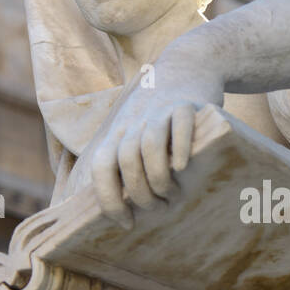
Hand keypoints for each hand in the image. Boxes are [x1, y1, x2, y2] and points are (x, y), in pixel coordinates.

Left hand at [89, 74, 224, 228]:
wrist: (187, 66)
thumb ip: (126, 164)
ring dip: (159, 177)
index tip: (126, 224)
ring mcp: (159, 111)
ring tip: (172, 193)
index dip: (108, 200)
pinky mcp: (186, 104)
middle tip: (158, 208)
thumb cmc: (160, 114)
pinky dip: (179, 148)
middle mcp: (134, 122)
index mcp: (118, 134)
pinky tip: (183, 166)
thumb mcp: (136, 133)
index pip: (101, 167)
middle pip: (126, 160)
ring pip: (149, 145)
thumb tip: (120, 212)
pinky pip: (179, 125)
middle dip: (140, 194)